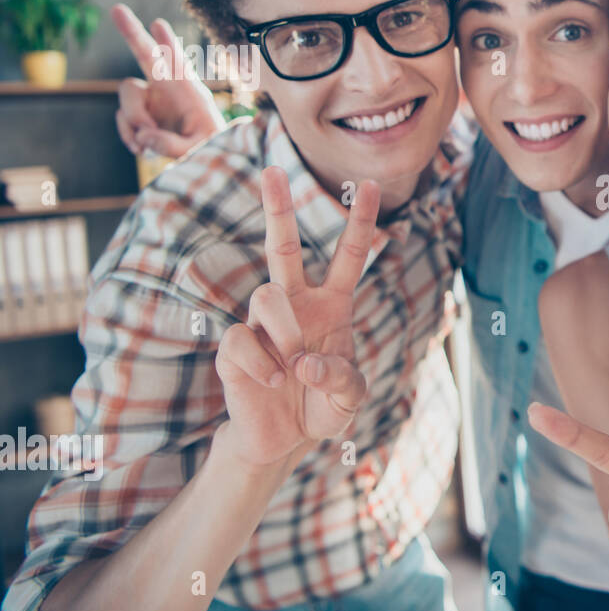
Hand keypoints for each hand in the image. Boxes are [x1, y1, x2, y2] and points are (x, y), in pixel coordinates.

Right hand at [112, 3, 224, 156]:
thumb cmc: (209, 150)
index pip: (178, 62)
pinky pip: (123, 120)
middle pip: (145, 55)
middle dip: (132, 32)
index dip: (167, 44)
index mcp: (191, 92)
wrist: (198, 165)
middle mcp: (167, 90)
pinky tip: (143, 150)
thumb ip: (174, 145)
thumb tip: (144, 137)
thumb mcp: (199, 150)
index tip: (158, 23)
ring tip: (150, 141)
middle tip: (117, 8)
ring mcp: (150, 102)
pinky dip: (129, 136)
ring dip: (134, 118)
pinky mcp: (137, 118)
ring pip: (126, 95)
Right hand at [214, 167, 378, 467]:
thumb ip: (341, 380)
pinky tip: (272, 382)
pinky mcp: (234, 347)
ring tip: (293, 369)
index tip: (372, 183)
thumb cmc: (321, 407)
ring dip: (286, 333)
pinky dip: (262, 363)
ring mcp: (261, 323)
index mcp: (332, 305)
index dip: (361, 222)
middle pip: (283, 247)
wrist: (285, 440)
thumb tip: (307, 363)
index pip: (348, 256)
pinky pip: (243, 338)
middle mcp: (295, 304)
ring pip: (268, 295)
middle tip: (271, 170)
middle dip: (277, 209)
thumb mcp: (349, 398)